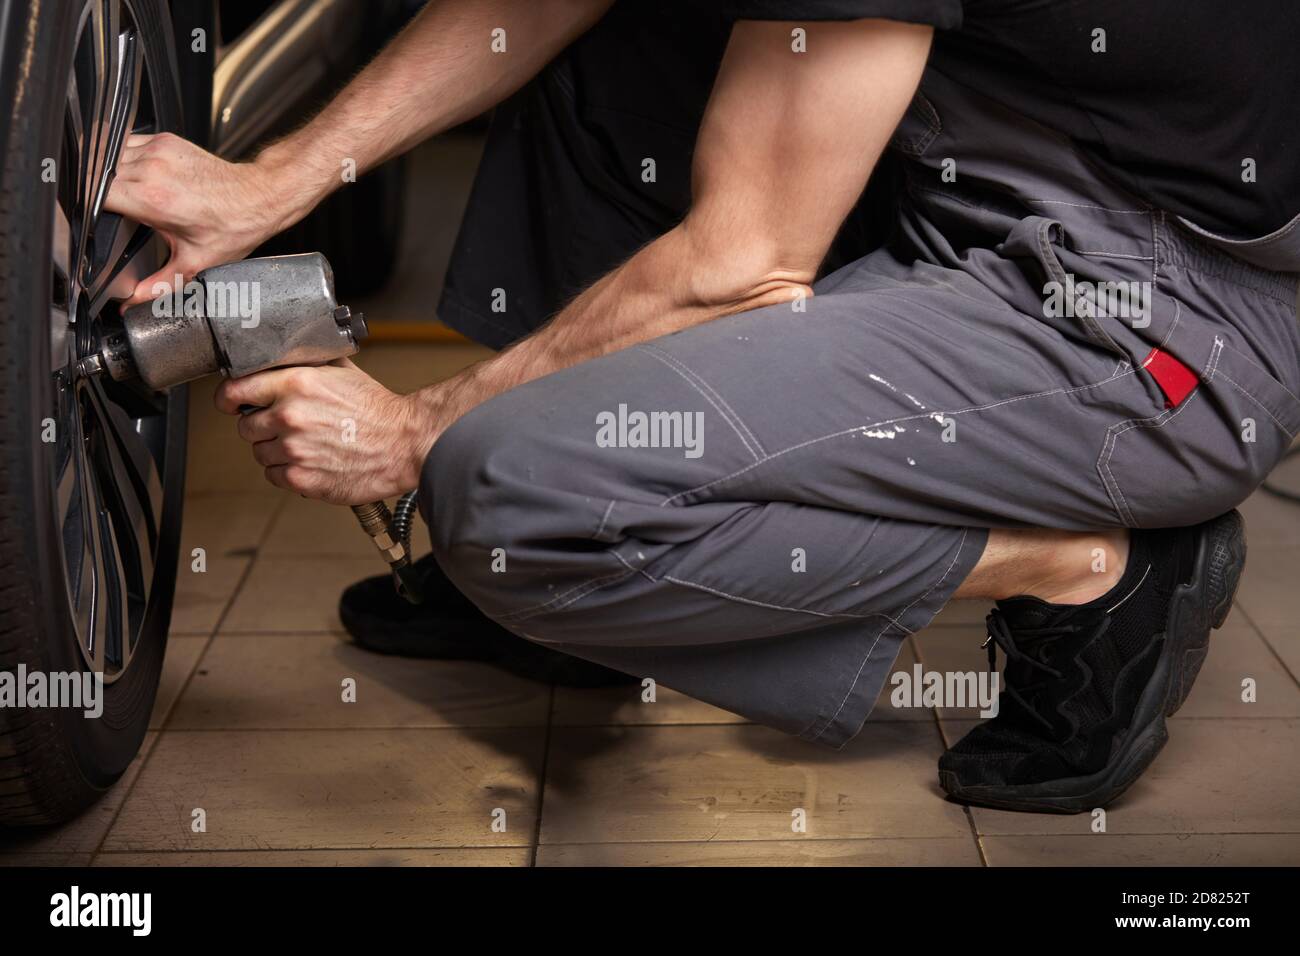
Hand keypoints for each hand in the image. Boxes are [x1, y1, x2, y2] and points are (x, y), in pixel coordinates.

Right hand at [103, 133, 299, 307]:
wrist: (259, 197)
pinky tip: (130, 175)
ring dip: (104, 172)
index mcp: (152, 199)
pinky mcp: (165, 140)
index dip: (87, 208)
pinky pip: (125, 142)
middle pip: (96, 173)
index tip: (93, 222)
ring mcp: (158, 151)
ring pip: (107, 154)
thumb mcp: (194, 263)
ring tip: (117, 193)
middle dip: (93, 192)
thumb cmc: (233, 226)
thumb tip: (133, 302)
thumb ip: (159, 284)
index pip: (95, 194)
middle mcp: (152, 170)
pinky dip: (119, 157)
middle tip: (105, 212)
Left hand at [214, 359, 438, 503]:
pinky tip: (310, 462)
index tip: (230, 403)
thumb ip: (306, 365)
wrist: (405, 443)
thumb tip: (281, 361)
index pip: (234, 391)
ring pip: (259, 454)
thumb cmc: (378, 410)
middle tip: (286, 427)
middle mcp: (289, 416)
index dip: (228, 398)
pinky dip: (287, 472)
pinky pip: (274, 476)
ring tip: (305, 445)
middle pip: (244, 426)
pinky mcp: (301, 478)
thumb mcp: (341, 371)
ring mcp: (293, 450)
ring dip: (275, 451)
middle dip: (260, 426)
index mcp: (296, 384)